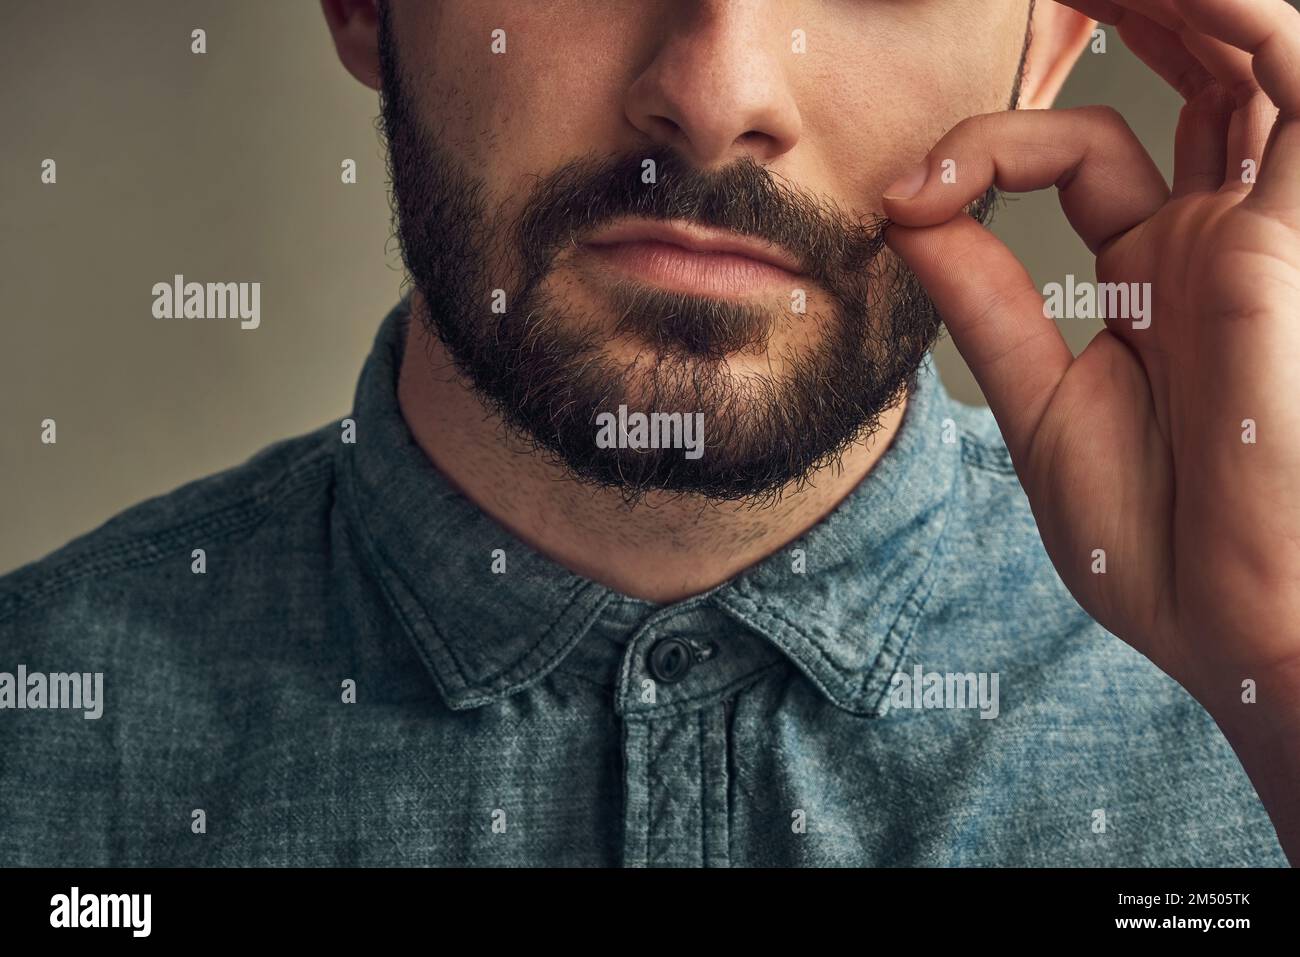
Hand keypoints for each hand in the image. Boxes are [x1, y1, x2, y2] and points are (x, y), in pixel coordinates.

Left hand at [882, 0, 1299, 859]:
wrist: (1235, 626)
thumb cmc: (1156, 543)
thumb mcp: (1043, 405)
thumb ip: (985, 301)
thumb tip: (905, 212)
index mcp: (1162, 277)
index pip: (1082, 155)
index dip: (985, 150)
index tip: (906, 197)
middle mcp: (1221, 238)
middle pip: (1185, 78)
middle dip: (1123, 12)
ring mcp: (1266, 229)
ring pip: (1241, 54)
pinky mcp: (1294, 236)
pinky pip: (1289, 77)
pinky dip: (1234, 19)